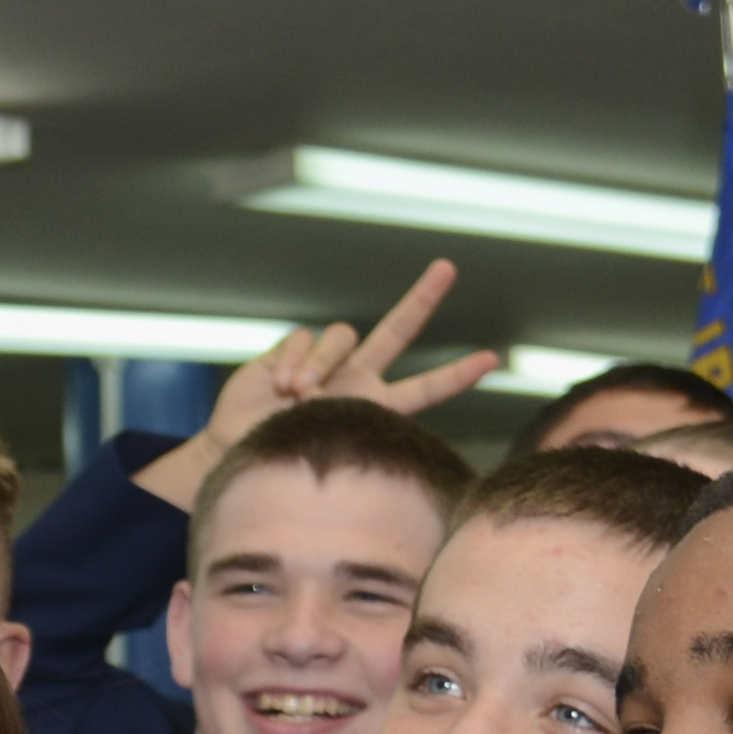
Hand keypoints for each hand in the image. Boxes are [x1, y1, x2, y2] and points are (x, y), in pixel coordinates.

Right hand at [135, 256, 504, 508]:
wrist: (240, 454)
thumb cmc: (287, 465)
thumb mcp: (329, 450)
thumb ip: (339, 418)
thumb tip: (312, 384)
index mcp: (379, 408)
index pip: (427, 389)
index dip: (458, 375)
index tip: (492, 359)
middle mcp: (359, 377)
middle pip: (397, 330)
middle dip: (422, 298)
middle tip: (447, 268)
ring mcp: (328, 362)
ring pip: (343, 335)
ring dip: (321, 365)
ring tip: (299, 395)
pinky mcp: (294, 349)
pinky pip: (305, 337)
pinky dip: (294, 361)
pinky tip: (280, 386)